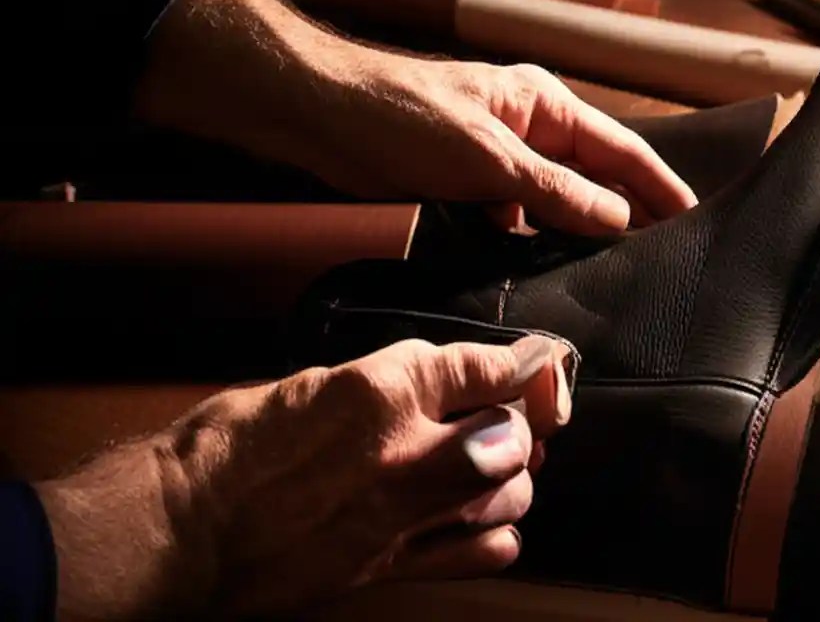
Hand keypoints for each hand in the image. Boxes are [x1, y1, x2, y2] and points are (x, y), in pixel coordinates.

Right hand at [34, 335, 571, 618]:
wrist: (177, 532)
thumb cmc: (222, 453)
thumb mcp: (306, 385)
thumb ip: (382, 385)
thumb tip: (430, 384)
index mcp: (380, 391)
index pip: (485, 368)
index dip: (520, 364)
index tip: (535, 363)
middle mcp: (406, 452)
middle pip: (512, 434)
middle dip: (517, 423)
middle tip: (506, 419)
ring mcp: (404, 514)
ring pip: (508, 494)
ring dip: (510, 478)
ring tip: (493, 468)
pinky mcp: (392, 564)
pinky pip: (482, 553)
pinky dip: (494, 535)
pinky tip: (478, 520)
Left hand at [133, 0, 696, 235]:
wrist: (321, 118)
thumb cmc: (402, 117)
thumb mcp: (489, 158)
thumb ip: (556, 191)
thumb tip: (618, 219)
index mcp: (544, 105)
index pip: (621, 149)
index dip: (659, 186)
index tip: (692, 220)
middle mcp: (529, 129)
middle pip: (593, 177)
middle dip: (625, 215)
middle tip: (661, 261)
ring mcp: (499, 158)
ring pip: (555, 202)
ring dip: (576, 234)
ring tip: (608, 277)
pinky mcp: (468, 185)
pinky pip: (515, 218)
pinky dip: (528, 243)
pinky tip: (538, 273)